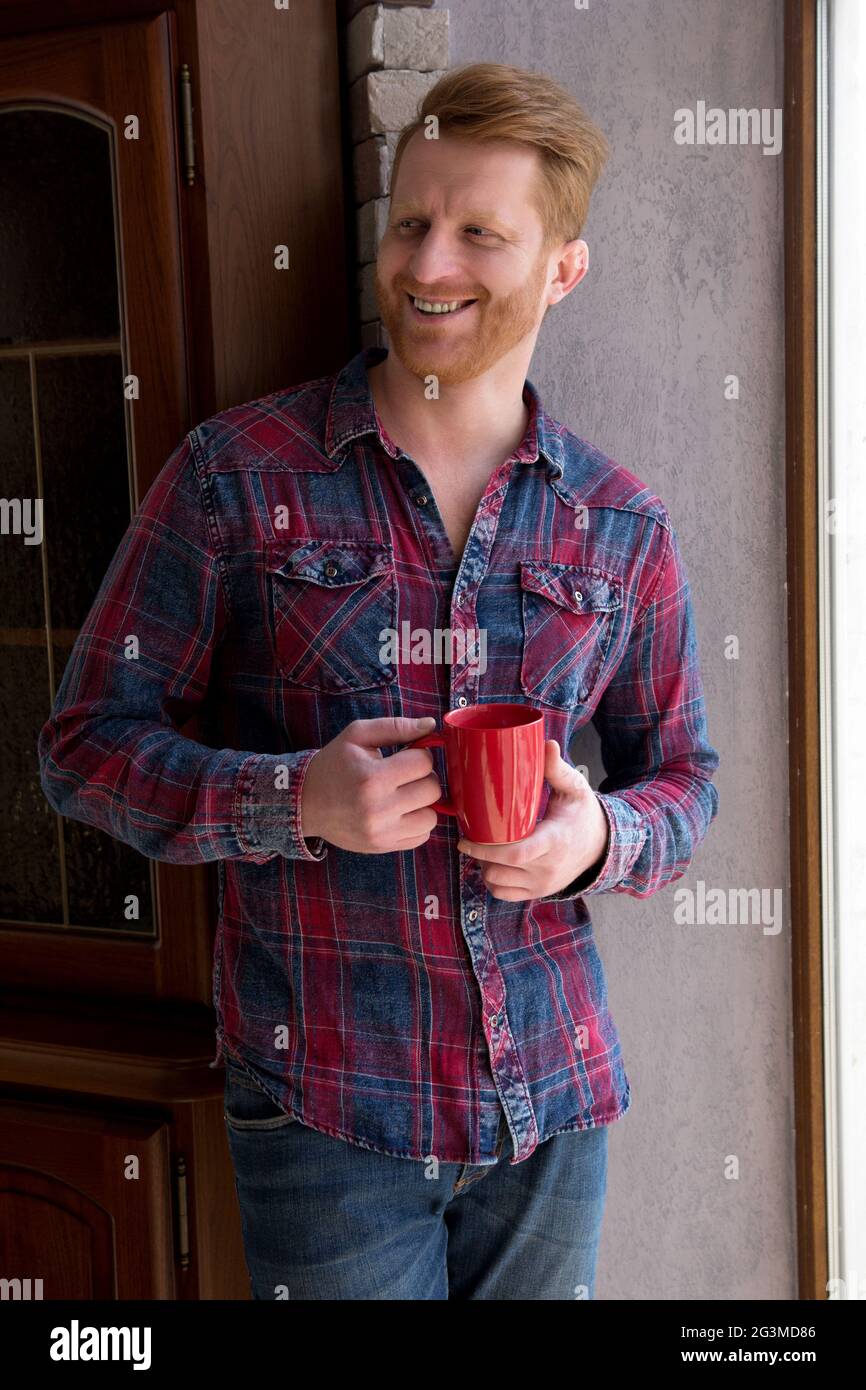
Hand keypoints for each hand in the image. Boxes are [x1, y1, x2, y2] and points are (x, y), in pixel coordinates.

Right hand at [300, 716, 442, 852]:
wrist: (306, 803)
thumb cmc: (334, 764)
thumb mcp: (357, 735)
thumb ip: (396, 726)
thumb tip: (431, 725)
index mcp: (372, 777)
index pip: (424, 762)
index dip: (419, 754)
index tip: (405, 756)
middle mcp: (379, 809)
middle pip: (432, 790)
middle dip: (423, 777)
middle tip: (404, 775)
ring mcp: (383, 833)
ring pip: (432, 817)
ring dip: (423, 803)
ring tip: (404, 795)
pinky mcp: (384, 847)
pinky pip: (422, 836)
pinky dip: (417, 823)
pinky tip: (400, 812)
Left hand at [456, 740, 608, 900]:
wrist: (602, 845)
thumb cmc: (583, 813)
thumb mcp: (575, 788)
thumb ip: (556, 769)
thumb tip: (545, 743)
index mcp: (554, 841)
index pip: (515, 853)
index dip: (485, 850)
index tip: (465, 839)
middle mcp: (548, 867)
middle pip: (500, 870)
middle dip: (479, 856)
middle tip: (471, 836)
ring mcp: (543, 884)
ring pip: (498, 884)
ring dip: (484, 868)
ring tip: (482, 849)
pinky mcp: (539, 892)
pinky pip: (505, 895)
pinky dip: (493, 883)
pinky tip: (493, 865)